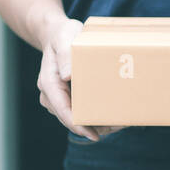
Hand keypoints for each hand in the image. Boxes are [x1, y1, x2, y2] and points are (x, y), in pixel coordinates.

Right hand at [37, 15, 125, 141]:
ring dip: (95, 122)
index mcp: (49, 83)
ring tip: (120, 122)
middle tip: (118, 126)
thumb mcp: (64, 38)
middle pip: (70, 118)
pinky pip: (79, 109)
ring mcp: (58, 97)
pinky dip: (94, 113)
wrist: (57, 34)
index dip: (77, 125)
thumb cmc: (63, 34)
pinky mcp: (67, 96)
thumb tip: (68, 76)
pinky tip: (113, 114)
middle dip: (92, 126)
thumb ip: (65, 54)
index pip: (62, 110)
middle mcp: (51, 94)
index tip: (94, 135)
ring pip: (75, 117)